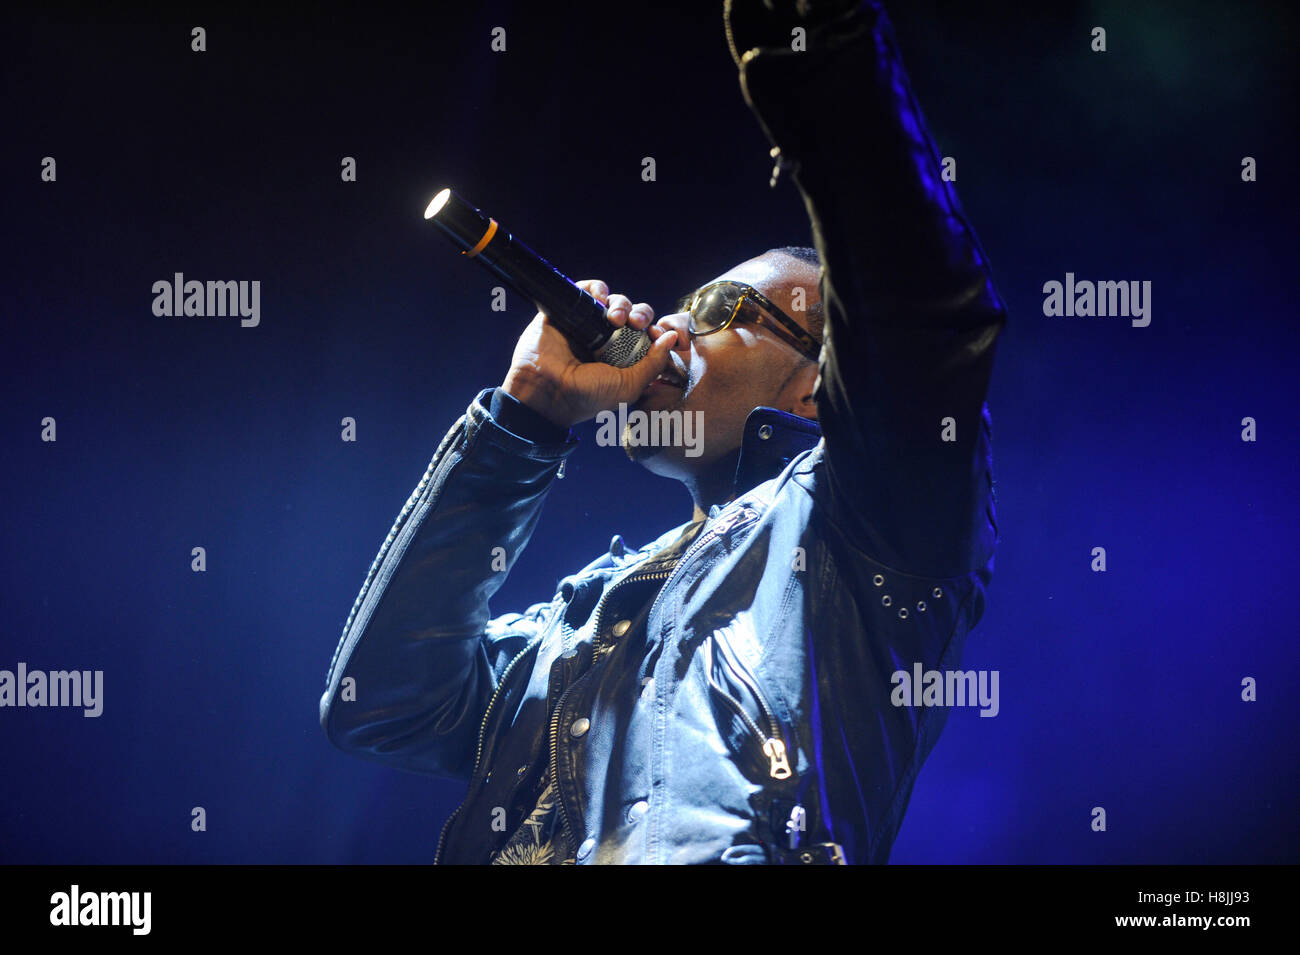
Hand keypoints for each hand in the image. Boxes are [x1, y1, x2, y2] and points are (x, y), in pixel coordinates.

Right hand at [501, 279, 679, 428]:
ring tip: (614, 317)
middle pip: (634, 315)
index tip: (658, 334)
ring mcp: (587, 325)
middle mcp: (607, 341)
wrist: (547, 389)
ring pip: (614, 302)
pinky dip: (597, 288)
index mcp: (623, 359)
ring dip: (621, 304)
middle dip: (640, 314)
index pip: (647, 336)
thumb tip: (671, 337)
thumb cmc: (588, 396)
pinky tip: (600, 297)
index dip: (655, 331)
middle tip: (635, 324)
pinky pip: (587, 291)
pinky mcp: (568, 312)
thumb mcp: (630, 386)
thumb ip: (654, 363)